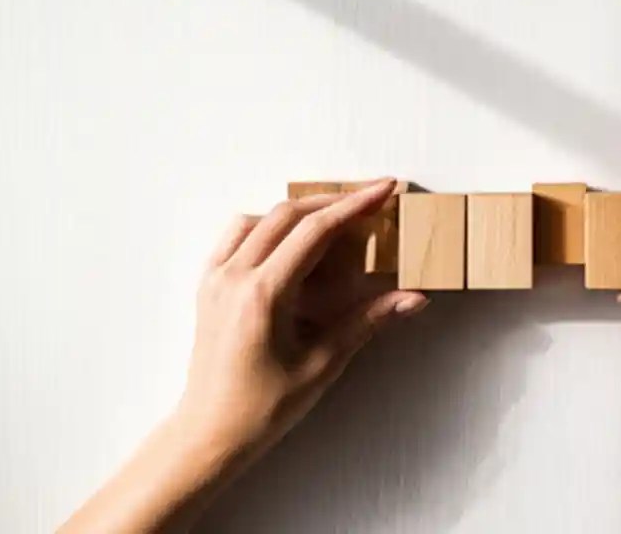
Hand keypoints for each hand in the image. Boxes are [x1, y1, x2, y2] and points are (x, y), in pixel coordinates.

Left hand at [62, 179, 426, 532]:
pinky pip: (236, 237)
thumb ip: (367, 321)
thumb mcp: (323, 364)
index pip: (314, 231)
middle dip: (333, 201)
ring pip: (260, 219)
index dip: (353, 205)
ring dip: (299, 213)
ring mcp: (216, 278)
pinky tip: (290, 244)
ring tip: (334, 221)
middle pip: (287, 214)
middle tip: (370, 198)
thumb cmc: (263, 407)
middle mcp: (234, 277)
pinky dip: (267, 229)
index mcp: (263, 294)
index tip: (382, 189)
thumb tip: (412, 298)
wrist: (210, 432)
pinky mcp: (208, 286)